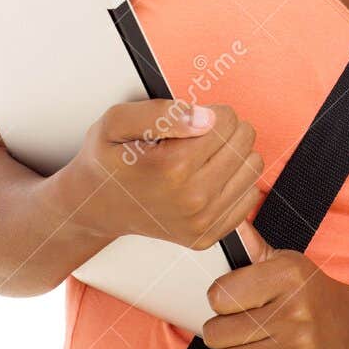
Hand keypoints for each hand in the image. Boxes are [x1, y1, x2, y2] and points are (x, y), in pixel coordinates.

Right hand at [60, 99, 263, 249]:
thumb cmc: (108, 162)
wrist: (95, 207)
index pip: (227, 120)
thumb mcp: (116, 122)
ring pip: (252, 166)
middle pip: (244, 140)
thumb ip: (162, 112)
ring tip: (202, 157)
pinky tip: (207, 179)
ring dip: (233, 154)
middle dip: (225, 130)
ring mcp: (201, 222)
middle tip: (197, 136)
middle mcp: (191, 199)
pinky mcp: (208, 235)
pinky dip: (234, 182)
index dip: (211, 112)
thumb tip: (206, 117)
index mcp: (172, 167)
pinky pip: (250, 195)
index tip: (191, 120)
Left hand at [203, 238, 348, 348]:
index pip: (218, 296)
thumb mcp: (287, 263)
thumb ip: (252, 247)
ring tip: (249, 340)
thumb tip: (226, 224)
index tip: (232, 298)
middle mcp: (295, 313)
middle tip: (237, 322)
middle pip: (217, 332)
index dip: (219, 298)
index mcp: (289, 276)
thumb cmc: (311, 293)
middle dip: (221, 328)